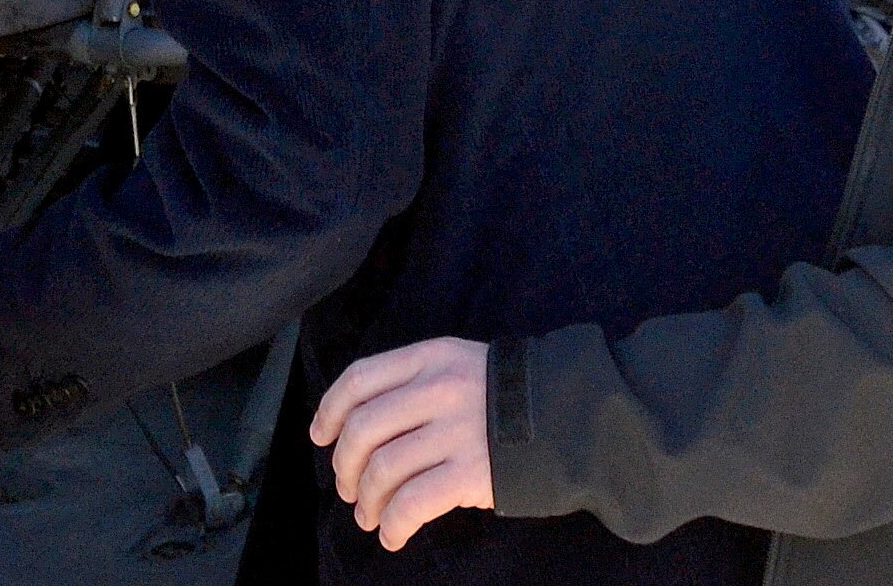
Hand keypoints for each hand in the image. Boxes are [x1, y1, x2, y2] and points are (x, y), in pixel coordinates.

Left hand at [310, 337, 492, 551]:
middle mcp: (438, 389)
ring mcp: (455, 431)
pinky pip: (413, 503)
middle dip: (345, 465)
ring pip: (383, 469)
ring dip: (367, 500)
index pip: (360, 379)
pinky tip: (394, 535)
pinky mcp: (471, 472)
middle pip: (364, 428)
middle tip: (349, 488)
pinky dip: (394, 525)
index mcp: (430, 357)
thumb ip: (416, 383)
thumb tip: (360, 428)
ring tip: (370, 517)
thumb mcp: (460, 365)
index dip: (330, 410)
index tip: (321, 436)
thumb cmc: (509, 396)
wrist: (572, 416)